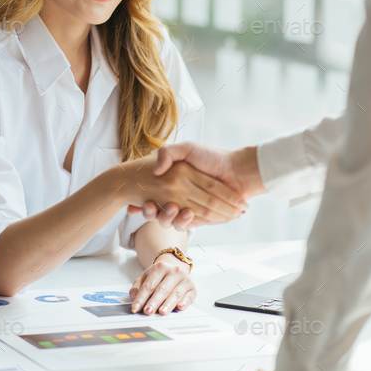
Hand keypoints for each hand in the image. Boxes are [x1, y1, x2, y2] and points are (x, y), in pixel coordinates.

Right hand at [120, 154, 246, 224]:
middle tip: (143, 208)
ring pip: (172, 218)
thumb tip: (157, 169)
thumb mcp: (187, 148)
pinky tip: (186, 214)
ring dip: (167, 217)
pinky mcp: (202, 218)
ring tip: (170, 208)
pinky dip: (185, 222)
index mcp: (176, 179)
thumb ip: (168, 152)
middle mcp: (181, 194)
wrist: (239, 170)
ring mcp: (191, 207)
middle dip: (150, 211)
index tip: (131, 203)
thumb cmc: (213, 156)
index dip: (143, 198)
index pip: (155, 191)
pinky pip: (189, 223)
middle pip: (161, 208)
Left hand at [129, 254, 195, 314]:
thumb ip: (138, 286)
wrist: (176, 266)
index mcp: (160, 267)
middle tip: (147, 311)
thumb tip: (133, 296)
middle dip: (154, 302)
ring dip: (168, 304)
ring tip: (161, 312)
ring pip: (175, 294)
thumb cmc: (159, 275)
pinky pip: (188, 296)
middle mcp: (174, 271)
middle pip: (162, 289)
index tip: (135, 308)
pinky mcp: (192, 288)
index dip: (141, 297)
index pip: (149, 285)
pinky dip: (184, 302)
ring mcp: (185, 280)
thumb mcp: (146, 276)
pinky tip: (179, 308)